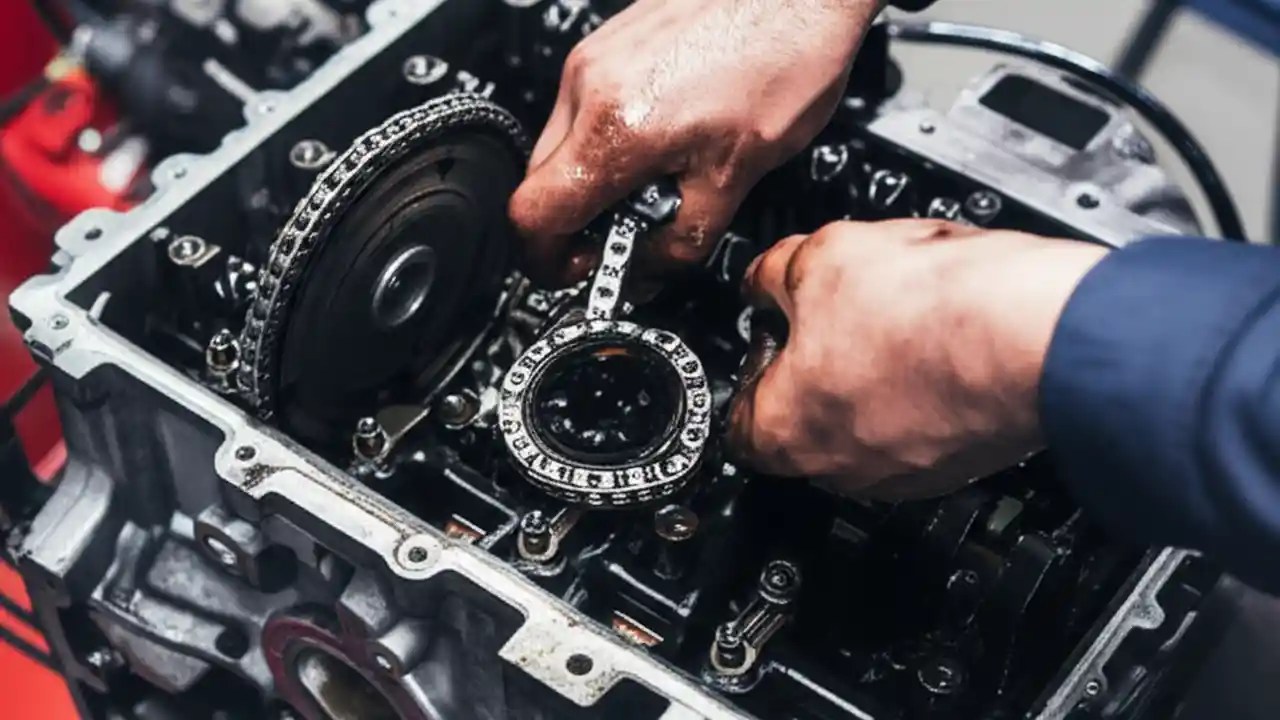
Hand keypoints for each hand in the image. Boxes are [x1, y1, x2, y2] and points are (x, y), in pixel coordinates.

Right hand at [508, 0, 885, 286]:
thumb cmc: (784, 57)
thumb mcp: (740, 177)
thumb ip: (683, 239)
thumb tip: (649, 269)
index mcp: (615, 130)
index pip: (533, 216)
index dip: (548, 260)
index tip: (578, 270)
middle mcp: (589, 88)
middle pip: (538, 185)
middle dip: (576, 222)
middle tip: (627, 233)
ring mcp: (593, 59)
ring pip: (559, 146)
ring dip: (593, 179)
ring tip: (656, 181)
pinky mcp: (607, 44)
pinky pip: (582, 110)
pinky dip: (607, 141)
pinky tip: (662, 140)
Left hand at [727, 219, 1108, 499]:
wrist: (1039, 332)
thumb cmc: (931, 309)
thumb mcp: (820, 257)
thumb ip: (772, 274)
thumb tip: (765, 278)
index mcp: (784, 431)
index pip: (731, 420)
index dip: (748, 364)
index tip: (765, 333)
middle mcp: (841, 469)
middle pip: (802, 421)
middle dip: (812, 365)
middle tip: (832, 312)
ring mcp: (906, 473)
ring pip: (864, 421)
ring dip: (871, 371)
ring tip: (895, 313)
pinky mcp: (959, 462)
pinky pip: (919, 423)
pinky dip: (921, 383)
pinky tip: (938, 333)